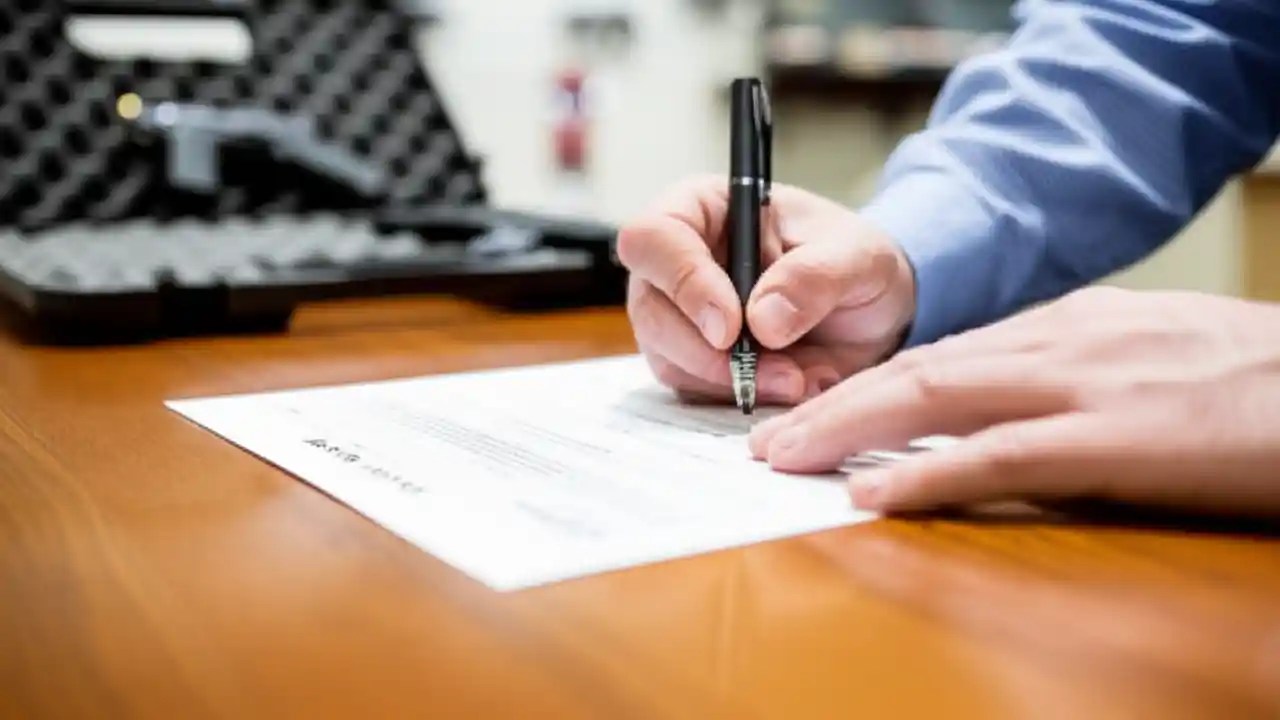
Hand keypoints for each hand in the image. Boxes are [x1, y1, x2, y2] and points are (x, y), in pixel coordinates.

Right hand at [617, 176, 915, 404]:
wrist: (865, 310)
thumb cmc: (851, 262)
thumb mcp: (858, 257)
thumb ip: (815, 277)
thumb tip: (762, 320)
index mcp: (704, 209)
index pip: (654, 238)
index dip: (683, 283)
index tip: (730, 328)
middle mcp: (677, 262)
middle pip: (651, 309)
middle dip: (710, 353)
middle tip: (778, 371)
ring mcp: (677, 315)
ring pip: (668, 358)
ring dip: (730, 381)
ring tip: (797, 378)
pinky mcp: (691, 361)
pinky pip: (692, 389)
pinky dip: (738, 397)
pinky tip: (786, 384)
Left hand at [749, 287, 1279, 517]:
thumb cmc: (1256, 375)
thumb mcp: (1152, 353)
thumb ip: (1077, 372)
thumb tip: (1012, 408)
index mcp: (1069, 324)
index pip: (945, 354)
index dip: (869, 386)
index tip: (819, 412)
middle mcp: (1060, 343)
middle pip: (917, 370)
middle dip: (832, 405)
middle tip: (767, 440)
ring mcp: (1082, 387)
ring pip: (935, 399)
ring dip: (847, 430)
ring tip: (784, 460)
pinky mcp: (1113, 441)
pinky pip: (996, 457)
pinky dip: (924, 474)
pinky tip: (870, 495)